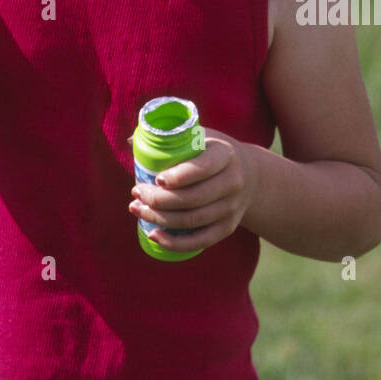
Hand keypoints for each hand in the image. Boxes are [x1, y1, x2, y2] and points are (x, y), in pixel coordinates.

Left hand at [128, 130, 255, 252]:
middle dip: (158, 199)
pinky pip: (200, 241)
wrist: (250, 175)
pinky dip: (175, 243)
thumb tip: (130, 141)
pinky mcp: (227, 227)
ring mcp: (232, 207)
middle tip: (137, 193)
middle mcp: (233, 182)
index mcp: (226, 155)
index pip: (202, 168)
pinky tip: (154, 235)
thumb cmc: (212, 152)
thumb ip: (169, 138)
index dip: (178, 176)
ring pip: (192, 220)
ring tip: (137, 208)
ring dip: (159, 218)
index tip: (156, 178)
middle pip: (193, 198)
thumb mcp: (200, 136)